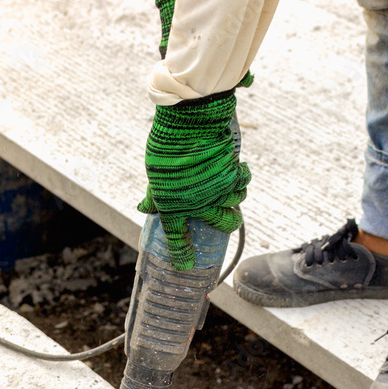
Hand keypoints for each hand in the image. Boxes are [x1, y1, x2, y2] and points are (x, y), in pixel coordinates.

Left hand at [139, 91, 249, 269]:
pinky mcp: (232, 174)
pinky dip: (241, 177)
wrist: (188, 122)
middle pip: (224, 224)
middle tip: (228, 219)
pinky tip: (236, 170)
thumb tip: (144, 208)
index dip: (181, 255)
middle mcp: (198, 203)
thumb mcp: (154, 173)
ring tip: (228, 187)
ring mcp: (217, 190)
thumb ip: (154, 193)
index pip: (176, 237)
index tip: (185, 266)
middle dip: (228, 224)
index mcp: (172, 205)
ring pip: (236, 203)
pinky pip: (243, 182)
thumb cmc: (166, 145)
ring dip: (234, 198)